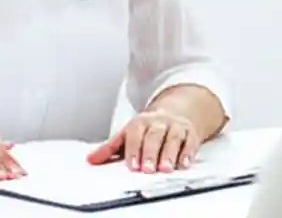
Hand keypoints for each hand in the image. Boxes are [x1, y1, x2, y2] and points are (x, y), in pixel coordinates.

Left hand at [86, 110, 200, 173]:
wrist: (175, 111)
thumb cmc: (147, 128)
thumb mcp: (127, 134)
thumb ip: (110, 148)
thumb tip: (90, 160)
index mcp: (140, 122)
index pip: (135, 134)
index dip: (134, 149)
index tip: (132, 165)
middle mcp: (158, 122)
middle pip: (154, 136)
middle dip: (151, 153)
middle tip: (147, 169)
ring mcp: (175, 126)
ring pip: (172, 138)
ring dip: (169, 154)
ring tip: (166, 168)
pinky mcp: (190, 133)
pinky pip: (190, 142)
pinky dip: (188, 153)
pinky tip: (184, 163)